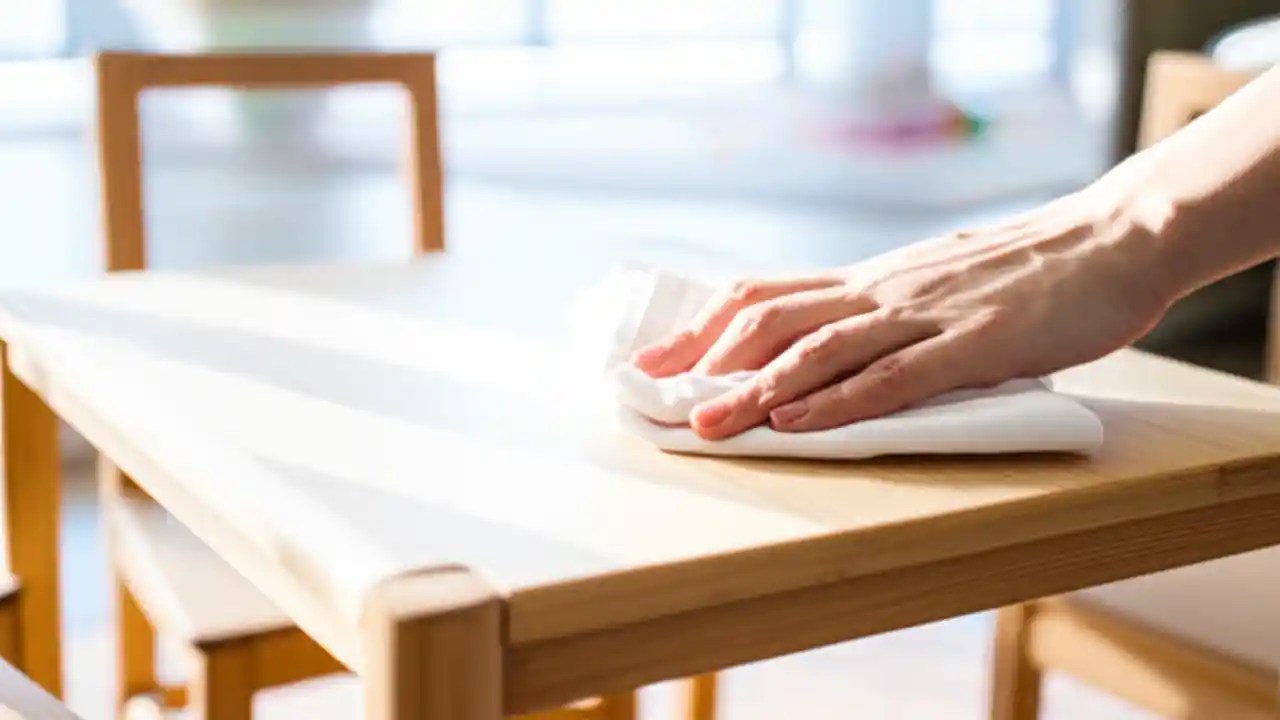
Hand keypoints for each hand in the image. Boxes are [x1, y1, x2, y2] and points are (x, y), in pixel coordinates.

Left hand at [631, 191, 1180, 439]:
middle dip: (711, 364)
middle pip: (775, 321)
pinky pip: (896, 376)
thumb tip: (826, 345)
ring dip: (760, 390)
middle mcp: (884, 292)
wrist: (1111, 239)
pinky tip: (801, 422)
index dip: (704, 328)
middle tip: (659, 400)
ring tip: (711, 423)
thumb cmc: (1025, 269)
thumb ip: (882, 310)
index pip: (766, 294)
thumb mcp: (933, 280)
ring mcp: (926, 316)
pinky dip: (841, 402)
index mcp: (872, 280)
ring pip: (822, 351)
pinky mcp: (975, 344)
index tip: (656, 360)